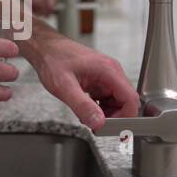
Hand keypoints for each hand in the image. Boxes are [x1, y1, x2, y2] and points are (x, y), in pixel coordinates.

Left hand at [24, 29, 138, 130]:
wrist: (44, 48)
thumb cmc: (52, 59)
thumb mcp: (64, 86)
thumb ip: (82, 106)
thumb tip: (98, 123)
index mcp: (108, 70)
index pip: (131, 98)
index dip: (126, 117)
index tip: (112, 128)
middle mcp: (111, 72)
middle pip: (126, 102)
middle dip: (114, 118)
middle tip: (96, 126)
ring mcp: (106, 76)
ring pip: (117, 102)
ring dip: (105, 114)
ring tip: (88, 118)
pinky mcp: (99, 80)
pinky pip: (106, 98)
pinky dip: (99, 108)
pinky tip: (86, 110)